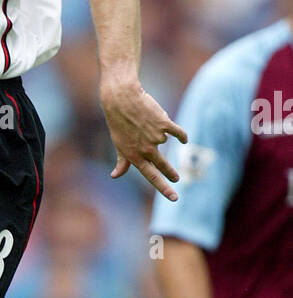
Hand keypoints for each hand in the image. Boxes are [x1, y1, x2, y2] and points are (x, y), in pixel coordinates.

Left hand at [100, 76, 186, 199]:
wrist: (122, 99)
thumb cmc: (118, 122)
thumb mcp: (118, 144)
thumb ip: (122, 161)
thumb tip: (115, 175)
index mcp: (134, 156)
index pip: (151, 177)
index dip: (164, 188)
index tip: (174, 197)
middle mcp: (146, 149)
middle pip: (163, 166)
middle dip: (171, 174)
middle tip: (177, 178)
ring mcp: (156, 137)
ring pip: (164, 140)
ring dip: (159, 134)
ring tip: (145, 121)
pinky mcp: (164, 124)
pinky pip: (178, 133)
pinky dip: (181, 136)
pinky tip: (183, 139)